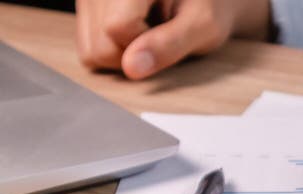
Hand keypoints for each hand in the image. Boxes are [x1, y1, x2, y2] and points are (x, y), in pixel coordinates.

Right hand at [76, 0, 270, 79]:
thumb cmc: (208, 7)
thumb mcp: (204, 26)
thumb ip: (170, 45)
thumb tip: (131, 68)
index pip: (117, 28)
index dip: (147, 43)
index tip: (170, 32)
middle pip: (99, 45)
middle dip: (133, 53)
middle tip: (161, 35)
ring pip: (90, 51)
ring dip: (123, 53)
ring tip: (149, 32)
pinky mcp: (85, 8)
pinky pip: (88, 47)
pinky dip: (113, 49)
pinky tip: (135, 33)